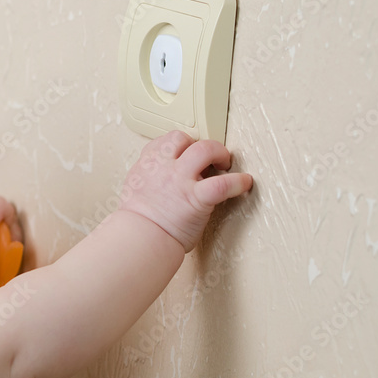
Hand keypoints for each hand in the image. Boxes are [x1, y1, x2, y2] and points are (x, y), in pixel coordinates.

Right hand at [119, 131, 252, 252]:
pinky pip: (223, 184)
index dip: (177, 146)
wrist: (139, 240)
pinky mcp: (196, 198)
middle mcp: (163, 167)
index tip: (185, 153)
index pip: (161, 142)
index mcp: (146, 166)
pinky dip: (237, 182)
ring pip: (204, 148)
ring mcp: (180, 180)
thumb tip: (160, 180)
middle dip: (197, 143)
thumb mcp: (134, 191)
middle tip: (209, 156)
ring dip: (218, 152)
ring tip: (225, 163)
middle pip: (181, 138)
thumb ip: (148, 179)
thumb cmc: (137, 224)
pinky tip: (243, 183)